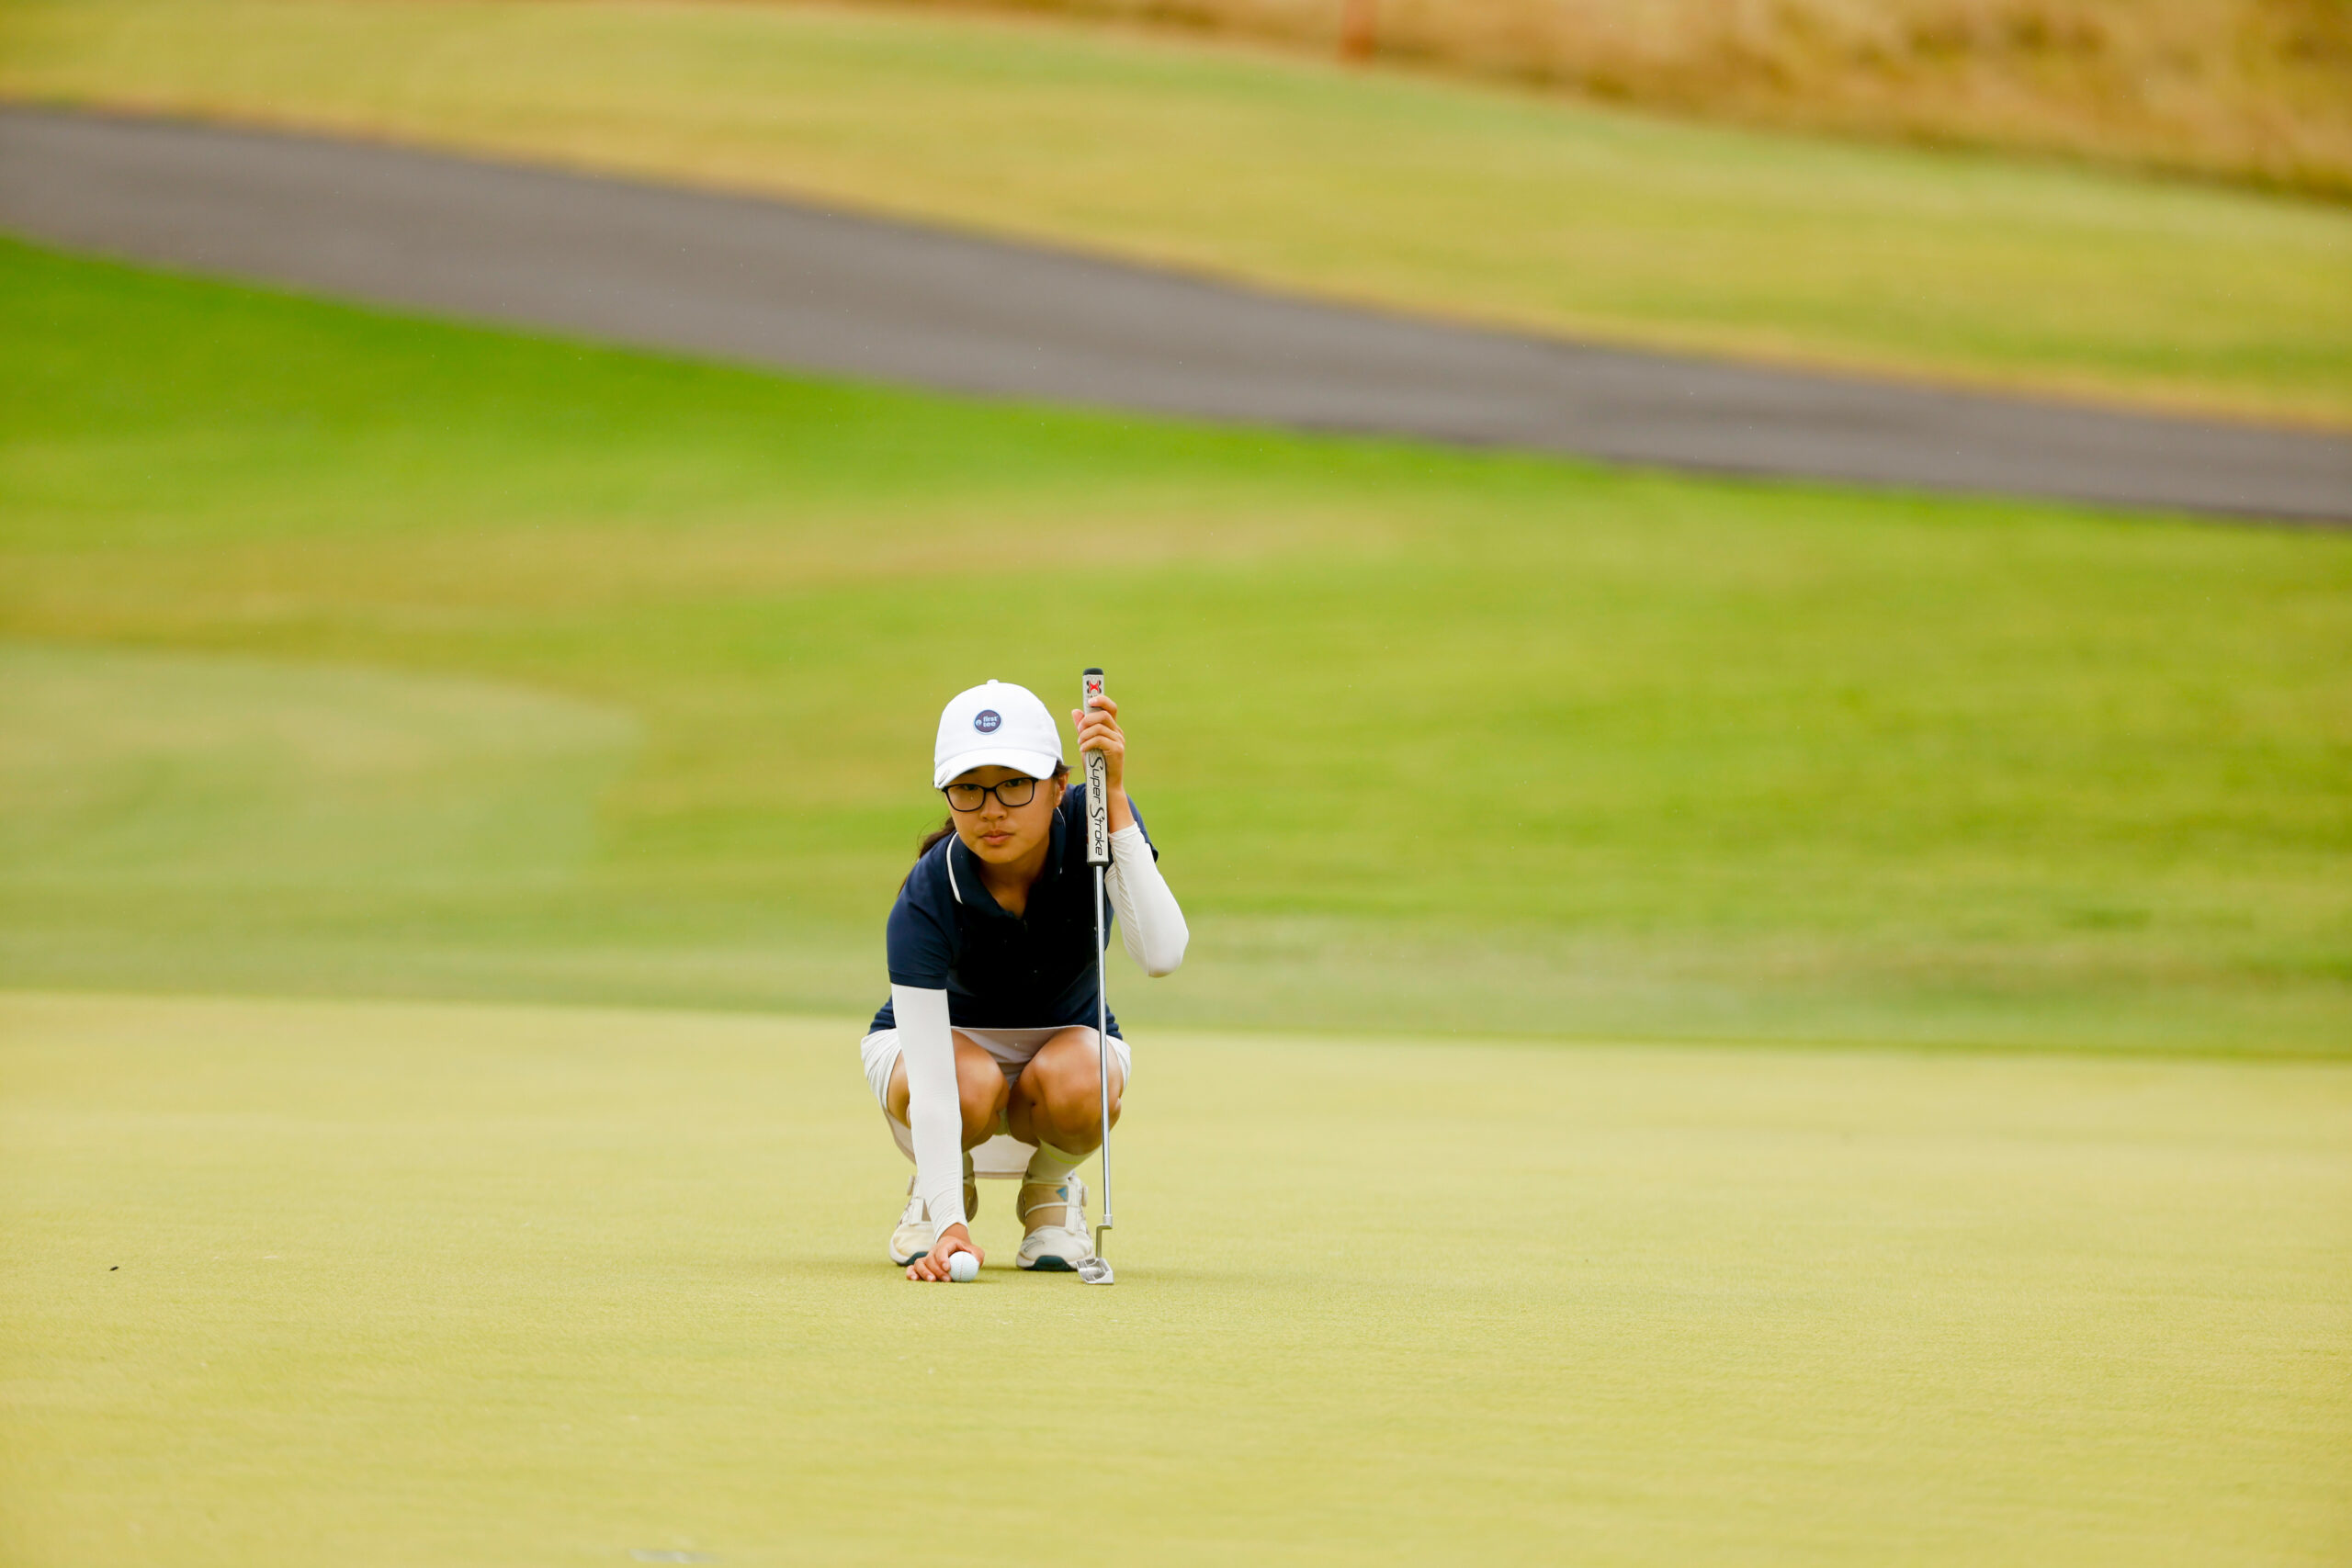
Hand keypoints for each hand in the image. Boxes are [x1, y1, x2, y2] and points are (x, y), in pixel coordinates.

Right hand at [907, 1224, 981, 1281]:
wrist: (956, 1251)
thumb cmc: (967, 1253)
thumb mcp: (976, 1252)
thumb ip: (977, 1256)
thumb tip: (975, 1262)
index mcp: (947, 1244)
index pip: (942, 1249)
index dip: (943, 1258)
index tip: (948, 1268)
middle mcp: (934, 1251)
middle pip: (931, 1258)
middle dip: (937, 1270)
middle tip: (947, 1280)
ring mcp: (926, 1258)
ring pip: (919, 1263)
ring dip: (924, 1272)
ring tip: (932, 1281)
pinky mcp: (921, 1267)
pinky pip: (912, 1269)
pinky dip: (911, 1274)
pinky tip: (915, 1280)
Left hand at [1071, 695, 1135, 829]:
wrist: (1104, 785)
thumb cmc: (1096, 765)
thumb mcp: (1086, 743)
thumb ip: (1083, 728)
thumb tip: (1076, 711)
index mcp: (1112, 728)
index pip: (1111, 707)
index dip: (1102, 700)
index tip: (1090, 699)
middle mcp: (1117, 732)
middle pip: (1103, 715)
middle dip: (1087, 720)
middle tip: (1079, 730)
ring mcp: (1119, 741)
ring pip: (1100, 727)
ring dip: (1085, 734)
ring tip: (1080, 744)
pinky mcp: (1117, 751)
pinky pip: (1100, 740)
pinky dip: (1088, 743)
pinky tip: (1083, 750)